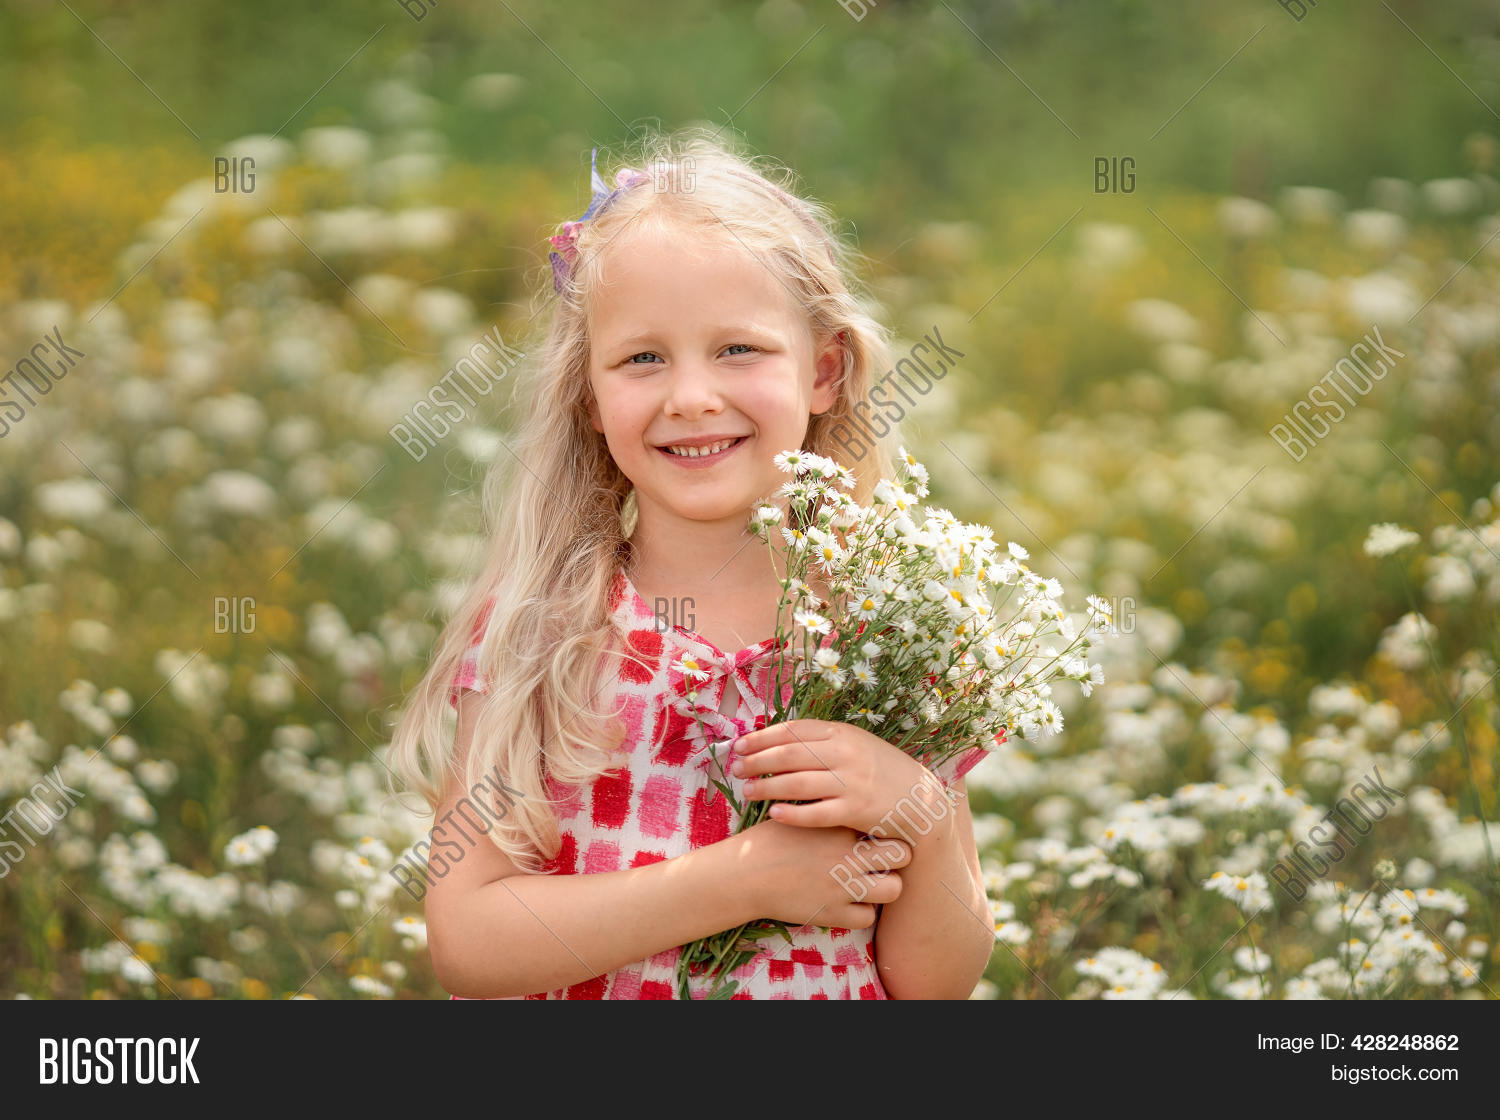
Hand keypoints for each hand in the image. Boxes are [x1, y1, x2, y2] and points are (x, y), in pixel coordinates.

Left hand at [732, 719, 950, 839]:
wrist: (921, 800)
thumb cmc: (883, 772)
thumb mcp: (857, 745)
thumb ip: (824, 741)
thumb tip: (782, 738)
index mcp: (843, 733)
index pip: (793, 730)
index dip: (762, 737)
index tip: (739, 745)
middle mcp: (846, 753)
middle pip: (789, 754)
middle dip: (757, 761)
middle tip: (735, 769)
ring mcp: (852, 782)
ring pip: (797, 782)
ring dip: (767, 786)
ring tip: (747, 792)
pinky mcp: (857, 810)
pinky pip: (816, 813)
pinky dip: (793, 813)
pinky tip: (773, 814)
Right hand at [736, 818, 910, 929]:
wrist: (744, 874)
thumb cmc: (770, 840)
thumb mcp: (799, 813)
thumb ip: (828, 809)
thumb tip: (848, 800)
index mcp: (840, 827)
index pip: (885, 823)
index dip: (888, 826)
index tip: (884, 828)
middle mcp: (847, 856)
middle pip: (901, 854)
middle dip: (897, 855)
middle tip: (883, 857)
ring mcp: (843, 886)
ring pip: (893, 889)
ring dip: (885, 886)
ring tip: (871, 881)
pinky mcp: (833, 913)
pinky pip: (868, 917)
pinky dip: (863, 911)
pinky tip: (850, 902)